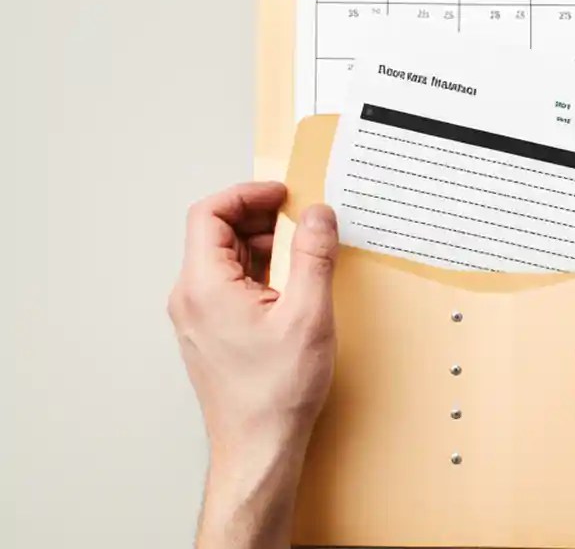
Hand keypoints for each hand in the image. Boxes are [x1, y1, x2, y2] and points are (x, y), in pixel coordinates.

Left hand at [168, 182, 339, 548]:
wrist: (258, 447)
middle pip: (216, 233)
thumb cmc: (275, 392)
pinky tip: (292, 286)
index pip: (210, 214)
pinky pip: (230, 285)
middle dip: (261, 218)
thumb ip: (313, 256)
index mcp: (203, 286)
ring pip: (224, 259)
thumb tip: (318, 214)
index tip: (284, 195)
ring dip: (263, 246)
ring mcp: (198, 317)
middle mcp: (190, 298)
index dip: (248, 194)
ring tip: (304, 255)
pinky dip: (260, 273)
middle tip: (303, 222)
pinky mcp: (211, 332)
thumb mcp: (308, 314)